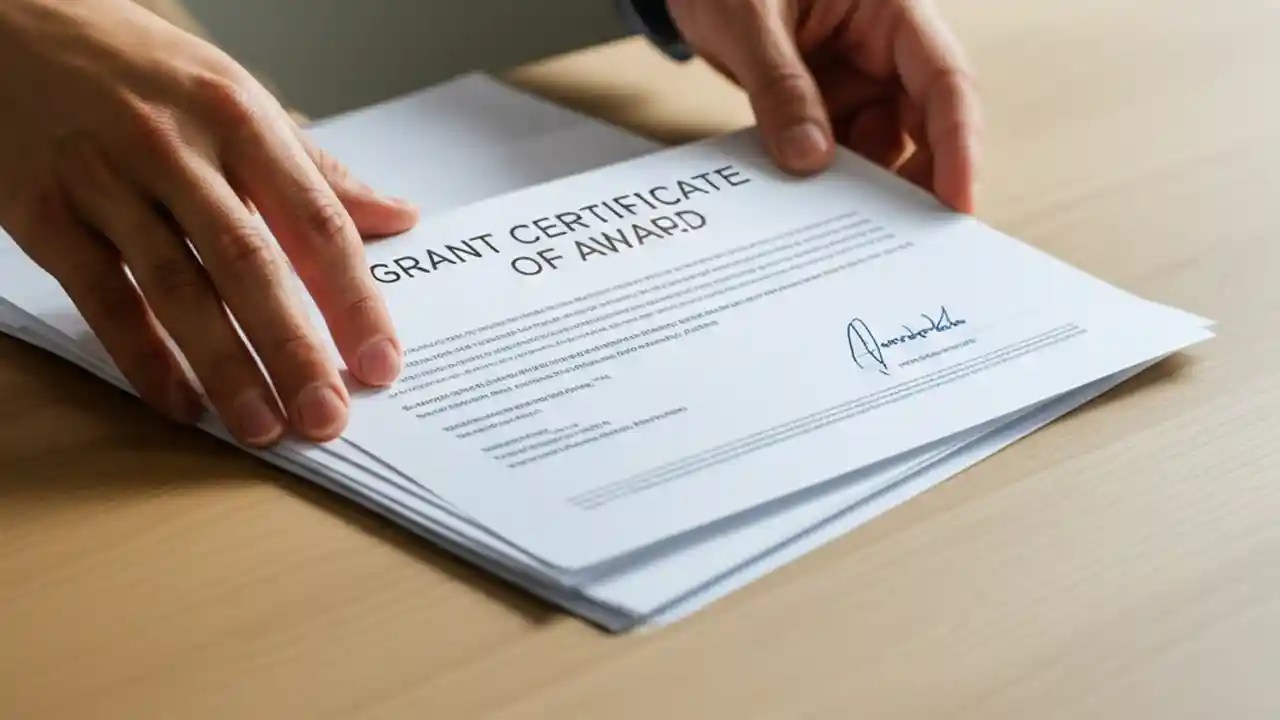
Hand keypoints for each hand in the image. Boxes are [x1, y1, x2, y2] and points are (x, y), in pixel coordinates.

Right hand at [0, 0, 418, 444]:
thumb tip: (396, 215)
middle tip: (327, 416)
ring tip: (263, 427)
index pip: (314, 221)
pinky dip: (142, 356)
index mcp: (240, 117)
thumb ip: (315, 167)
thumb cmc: (142, 68)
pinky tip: (181, 404)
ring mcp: (105, 179)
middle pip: (249, 262)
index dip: (354, 299)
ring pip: (176, 286)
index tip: (381, 363)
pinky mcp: (42, 211)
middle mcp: (176, 147)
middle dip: (294, 348)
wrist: (13, 21)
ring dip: (225, 366)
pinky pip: (101, 297)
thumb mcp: (236, 98)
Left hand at [668, 0, 980, 211]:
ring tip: (836, 229)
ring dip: (862, 187)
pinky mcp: (826, 104)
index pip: (945, 79)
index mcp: (891, 9)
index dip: (959, 143)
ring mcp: (855, 79)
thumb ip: (779, 85)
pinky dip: (826, 181)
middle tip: (899, 241)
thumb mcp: (748, 19)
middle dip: (914, 180)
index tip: (957, 201)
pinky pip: (838, 150)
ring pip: (879, 146)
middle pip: (924, 124)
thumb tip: (810, 159)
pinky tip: (806, 210)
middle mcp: (884, 48)